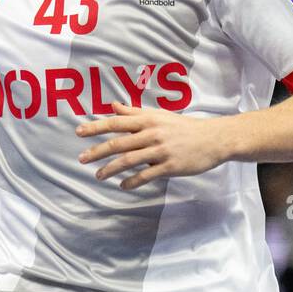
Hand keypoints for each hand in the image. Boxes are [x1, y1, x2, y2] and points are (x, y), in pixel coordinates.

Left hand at [76, 101, 229, 190]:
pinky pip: (146, 175)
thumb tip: (112, 105)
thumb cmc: (182, 127)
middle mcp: (152, 133)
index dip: (96, 127)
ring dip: (110, 169)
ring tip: (98, 176)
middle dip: (97, 151)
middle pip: (118, 143)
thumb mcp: (158, 115)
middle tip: (81, 159)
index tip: (78, 133)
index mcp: (147, 120)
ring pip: (129, 160)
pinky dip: (132, 182)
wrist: (213, 139)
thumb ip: (134, 112)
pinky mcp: (170, 166)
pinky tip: (122, 186)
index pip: (116, 122)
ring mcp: (161, 150)